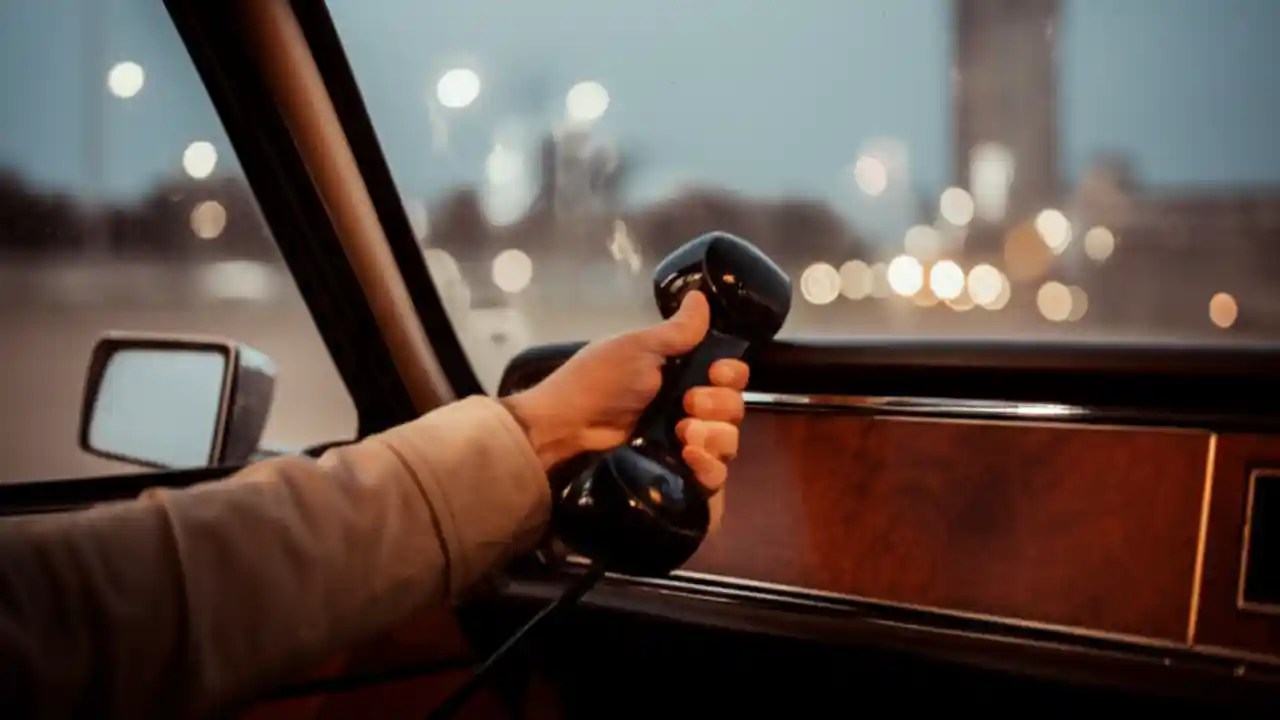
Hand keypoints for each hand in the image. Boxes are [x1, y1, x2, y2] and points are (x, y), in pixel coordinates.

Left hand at [501, 291, 747, 530]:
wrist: (565, 427)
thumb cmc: (598, 380)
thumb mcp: (636, 348)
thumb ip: (676, 331)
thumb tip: (701, 294)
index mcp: (682, 374)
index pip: (731, 376)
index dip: (731, 374)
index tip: (714, 372)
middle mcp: (689, 408)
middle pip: (734, 409)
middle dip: (719, 405)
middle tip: (688, 404)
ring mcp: (684, 443)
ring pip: (728, 443)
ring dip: (715, 436)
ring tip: (684, 433)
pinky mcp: (677, 474)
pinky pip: (713, 478)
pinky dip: (710, 468)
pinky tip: (690, 457)